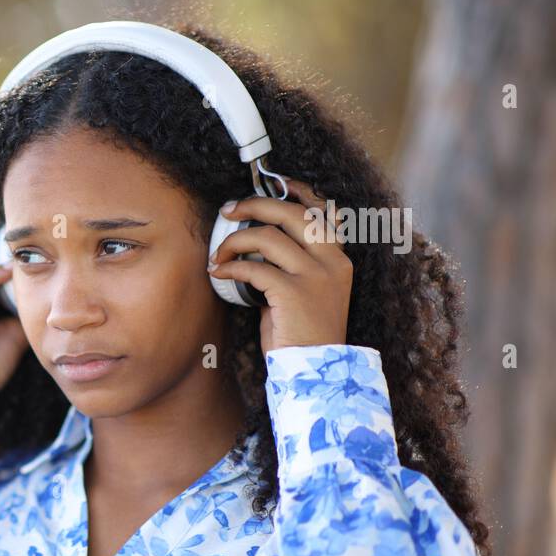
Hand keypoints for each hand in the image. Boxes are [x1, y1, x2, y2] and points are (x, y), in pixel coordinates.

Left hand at [207, 177, 352, 353]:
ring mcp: (316, 276)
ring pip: (268, 237)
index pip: (321, 210)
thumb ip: (291, 265)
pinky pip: (254, 267)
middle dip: (255, 205)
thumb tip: (257, 241)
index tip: (269, 185)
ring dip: (234, 241)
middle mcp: (332, 262)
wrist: (315, 371)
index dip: (296, 191)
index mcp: (338, 259)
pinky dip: (231, 267)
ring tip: (218, 255)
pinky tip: (219, 273)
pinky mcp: (294, 293)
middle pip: (292, 214)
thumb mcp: (305, 292)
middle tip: (228, 211)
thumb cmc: (302, 334)